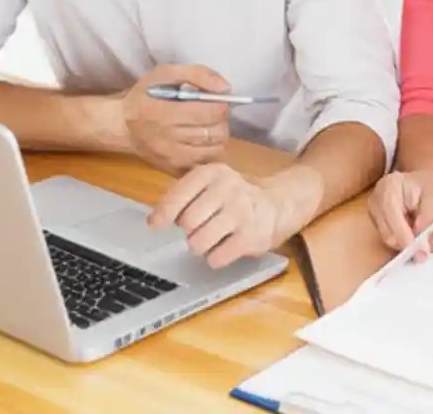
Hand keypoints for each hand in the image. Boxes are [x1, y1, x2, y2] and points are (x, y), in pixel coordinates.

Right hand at [122, 64, 231, 174]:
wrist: (122, 127)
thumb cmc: (144, 97)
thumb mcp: (165, 73)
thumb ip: (198, 74)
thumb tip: (225, 88)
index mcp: (163, 113)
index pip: (210, 113)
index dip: (220, 105)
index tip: (216, 101)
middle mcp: (167, 139)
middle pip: (215, 133)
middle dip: (220, 121)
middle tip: (211, 114)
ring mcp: (172, 158)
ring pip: (215, 150)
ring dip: (217, 136)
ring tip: (206, 127)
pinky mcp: (175, 170)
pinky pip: (206, 164)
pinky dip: (210, 152)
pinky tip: (200, 142)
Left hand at [148, 163, 285, 267]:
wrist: (278, 203)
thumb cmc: (234, 197)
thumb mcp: (210, 184)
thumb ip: (182, 197)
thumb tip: (154, 221)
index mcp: (213, 173)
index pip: (178, 196)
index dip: (163, 214)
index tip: (156, 225)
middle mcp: (228, 188)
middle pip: (187, 222)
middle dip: (188, 231)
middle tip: (200, 228)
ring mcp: (242, 212)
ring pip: (198, 242)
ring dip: (200, 246)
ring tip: (212, 239)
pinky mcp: (252, 236)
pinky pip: (216, 258)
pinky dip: (215, 258)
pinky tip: (225, 247)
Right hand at [367, 169, 432, 262]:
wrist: (424, 182)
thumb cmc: (431, 186)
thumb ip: (430, 218)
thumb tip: (420, 238)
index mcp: (389, 186)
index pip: (392, 215)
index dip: (406, 236)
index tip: (422, 251)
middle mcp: (375, 200)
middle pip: (388, 233)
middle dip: (410, 244)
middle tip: (429, 250)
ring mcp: (374, 212)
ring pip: (390, 240)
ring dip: (409, 244)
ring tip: (427, 239)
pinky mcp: (377, 223)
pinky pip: (391, 239)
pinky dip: (406, 242)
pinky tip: (417, 235)